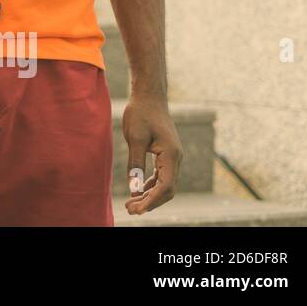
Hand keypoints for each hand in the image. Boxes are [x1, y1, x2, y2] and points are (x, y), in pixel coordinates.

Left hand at [122, 93, 182, 214]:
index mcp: (171, 155)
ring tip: (132, 203)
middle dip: (150, 202)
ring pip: (165, 184)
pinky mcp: (167, 154)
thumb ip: (135, 163)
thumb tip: (134, 188)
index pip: (166, 187)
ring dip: (150, 195)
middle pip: (167, 190)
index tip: (136, 209)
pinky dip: (151, 185)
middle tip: (130, 209)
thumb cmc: (140, 113)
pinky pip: (162, 175)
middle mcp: (176, 158)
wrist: (149, 96)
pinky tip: (139, 190)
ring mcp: (173, 156)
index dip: (151, 201)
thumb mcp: (134, 138)